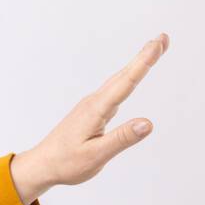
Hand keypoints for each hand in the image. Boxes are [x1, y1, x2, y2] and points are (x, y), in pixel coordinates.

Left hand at [10, 33, 169, 204]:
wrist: (42, 165)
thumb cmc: (66, 163)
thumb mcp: (96, 156)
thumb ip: (122, 139)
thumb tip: (147, 124)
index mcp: (96, 110)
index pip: (125, 83)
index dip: (143, 63)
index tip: (158, 45)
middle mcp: (94, 102)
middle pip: (123, 76)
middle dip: (144, 56)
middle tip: (163, 38)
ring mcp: (91, 105)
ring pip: (118, 81)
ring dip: (136, 65)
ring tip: (153, 50)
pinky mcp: (91, 111)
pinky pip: (113, 89)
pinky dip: (126, 78)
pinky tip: (130, 76)